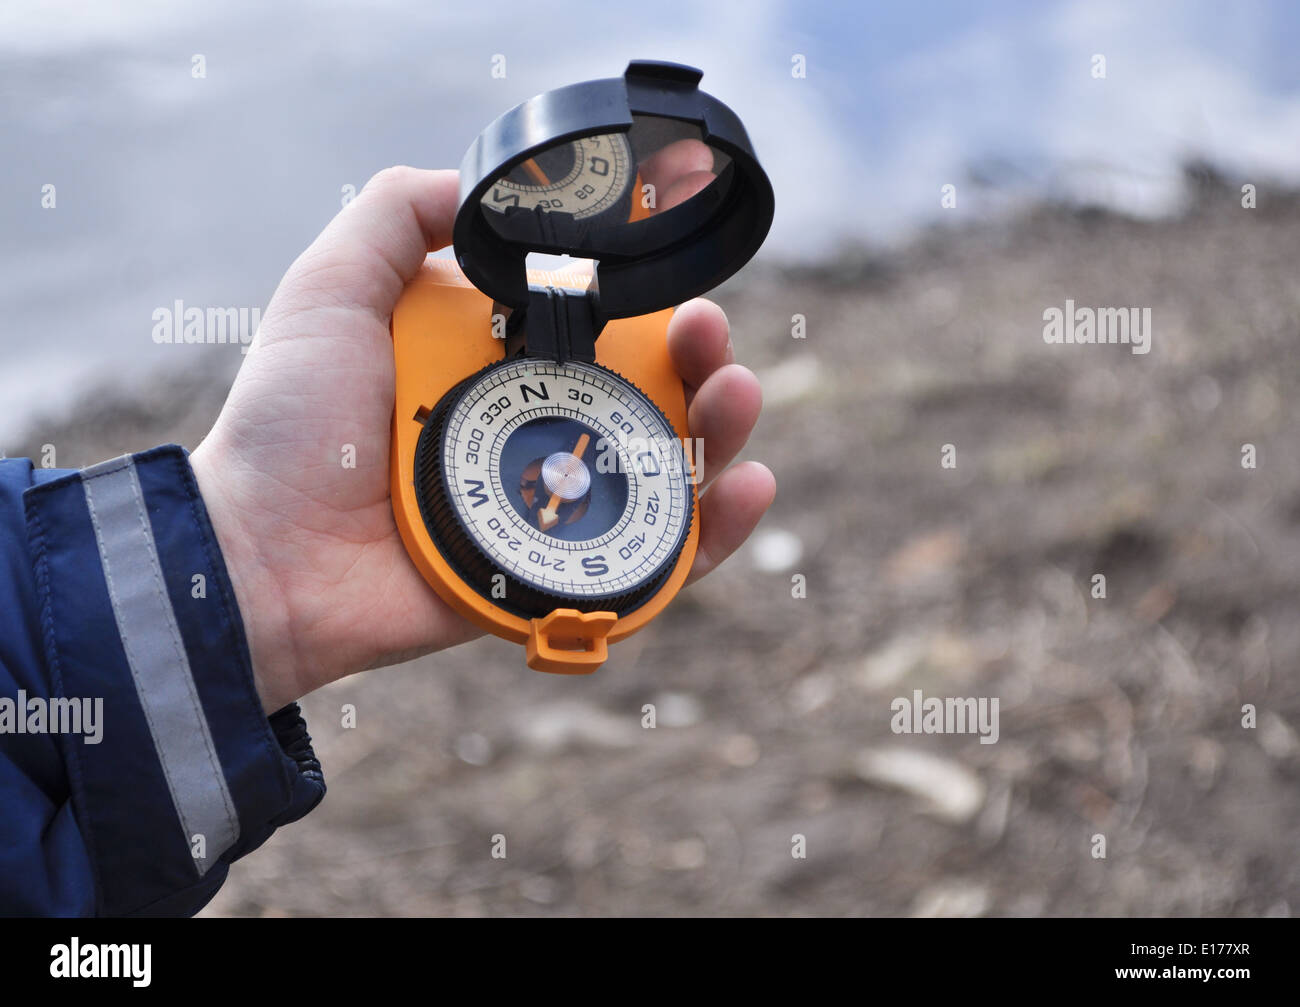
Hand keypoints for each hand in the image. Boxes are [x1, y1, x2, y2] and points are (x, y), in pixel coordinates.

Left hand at [190, 167, 774, 711]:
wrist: (264, 555)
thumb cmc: (291, 427)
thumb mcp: (332, 291)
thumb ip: (395, 217)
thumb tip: (477, 182)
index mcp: (497, 372)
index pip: (601, 337)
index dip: (650, 314)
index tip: (673, 293)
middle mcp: (534, 437)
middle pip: (653, 402)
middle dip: (704, 366)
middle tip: (711, 346)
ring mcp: (551, 511)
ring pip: (670, 475)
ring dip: (723, 435)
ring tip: (735, 400)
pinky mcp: (559, 578)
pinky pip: (657, 564)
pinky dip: (716, 535)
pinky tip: (746, 491)